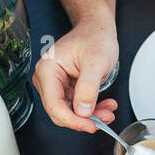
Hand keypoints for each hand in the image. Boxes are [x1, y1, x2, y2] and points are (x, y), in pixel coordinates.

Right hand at [32, 13, 119, 131]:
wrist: (97, 28)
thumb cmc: (95, 37)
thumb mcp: (96, 62)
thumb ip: (88, 88)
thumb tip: (82, 111)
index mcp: (47, 70)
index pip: (54, 105)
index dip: (72, 120)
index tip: (91, 125)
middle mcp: (46, 79)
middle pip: (59, 112)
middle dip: (83, 119)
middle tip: (105, 118)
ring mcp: (54, 85)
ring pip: (68, 112)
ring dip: (89, 115)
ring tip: (108, 110)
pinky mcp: (64, 89)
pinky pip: (75, 107)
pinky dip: (90, 109)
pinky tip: (104, 106)